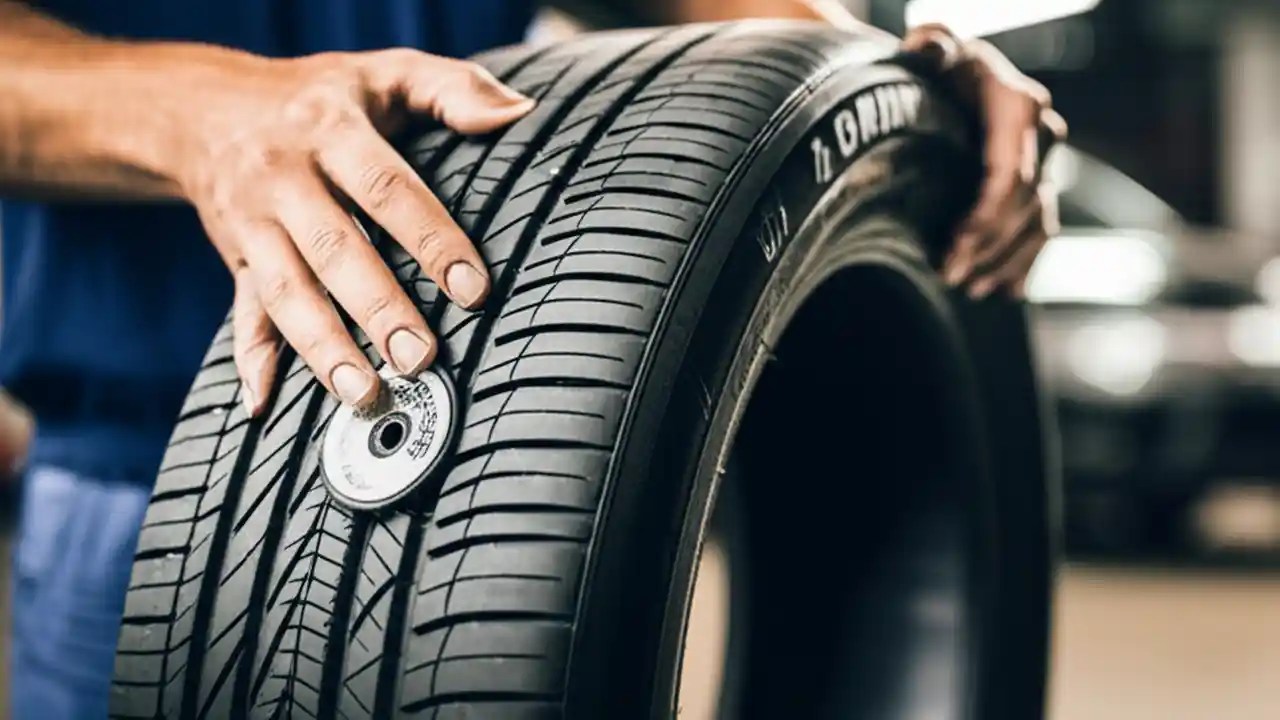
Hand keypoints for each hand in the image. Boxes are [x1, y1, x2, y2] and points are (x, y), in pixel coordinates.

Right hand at [177, 50, 534, 414]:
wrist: (205, 107)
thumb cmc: (323, 95)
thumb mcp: (386, 71)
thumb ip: (454, 88)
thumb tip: (521, 113)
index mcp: (331, 130)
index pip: (388, 189)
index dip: (431, 238)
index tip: (473, 288)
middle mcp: (284, 178)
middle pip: (334, 249)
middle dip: (377, 309)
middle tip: (420, 358)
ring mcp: (253, 223)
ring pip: (285, 293)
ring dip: (323, 349)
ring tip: (366, 395)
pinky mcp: (235, 259)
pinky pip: (241, 312)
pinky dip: (249, 360)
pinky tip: (263, 404)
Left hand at [901, 24, 1067, 298]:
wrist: (955, 74)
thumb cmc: (938, 64)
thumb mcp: (933, 48)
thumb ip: (932, 47)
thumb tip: (928, 51)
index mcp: (1017, 105)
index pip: (1008, 175)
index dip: (984, 219)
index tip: (952, 249)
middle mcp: (1042, 133)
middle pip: (1023, 205)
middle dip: (987, 247)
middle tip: (949, 277)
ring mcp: (1046, 161)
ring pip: (1037, 223)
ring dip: (1006, 263)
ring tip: (969, 289)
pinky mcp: (1042, 183)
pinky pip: (1043, 229)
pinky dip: (1025, 263)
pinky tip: (1005, 290)